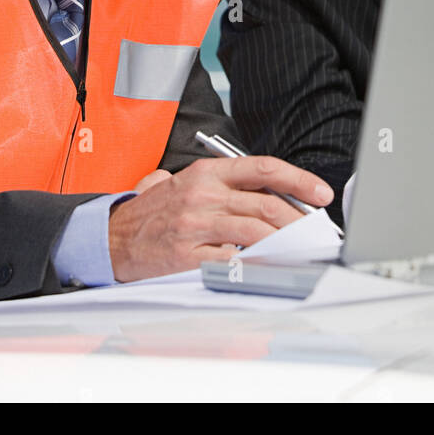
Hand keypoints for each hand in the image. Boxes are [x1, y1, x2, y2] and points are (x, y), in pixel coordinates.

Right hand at [108, 155, 332, 282]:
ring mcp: (195, 225)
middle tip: (316, 231)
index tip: (321, 193)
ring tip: (299, 250)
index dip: (298, 179)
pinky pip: (232, 259)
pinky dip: (255, 263)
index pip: (263, 168)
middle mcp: (203, 194)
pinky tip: (267, 265)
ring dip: (284, 243)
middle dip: (299, 219)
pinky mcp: (187, 255)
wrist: (112, 236)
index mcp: (207, 172)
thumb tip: (275, 194)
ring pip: (255, 231)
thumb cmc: (156, 211)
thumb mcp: (189, 183)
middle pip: (266, 203)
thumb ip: (227, 186)